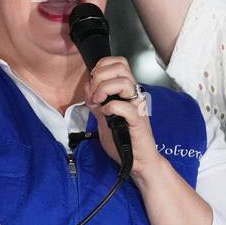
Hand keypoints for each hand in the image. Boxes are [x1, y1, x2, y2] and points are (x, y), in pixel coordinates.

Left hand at [83, 55, 161, 176]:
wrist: (138, 161)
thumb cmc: (123, 140)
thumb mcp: (103, 117)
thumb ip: (96, 102)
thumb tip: (88, 86)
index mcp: (127, 91)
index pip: (119, 62)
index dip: (102, 66)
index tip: (93, 81)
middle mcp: (134, 95)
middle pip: (121, 67)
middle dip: (100, 76)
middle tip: (94, 94)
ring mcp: (137, 106)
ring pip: (123, 82)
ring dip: (104, 90)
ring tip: (98, 103)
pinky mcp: (138, 120)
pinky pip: (124, 106)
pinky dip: (110, 108)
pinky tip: (106, 115)